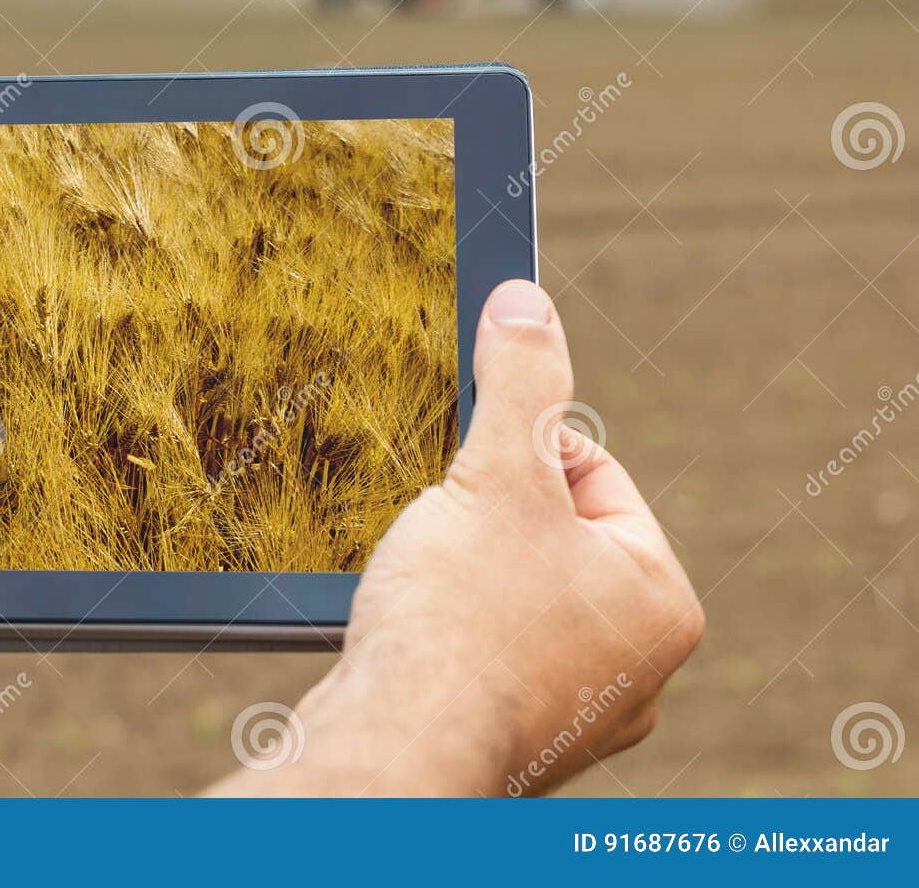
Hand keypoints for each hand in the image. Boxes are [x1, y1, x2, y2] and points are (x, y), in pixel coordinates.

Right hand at [210, 280, 704, 795]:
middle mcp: (633, 667)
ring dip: (461, 572)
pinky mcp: (511, 736)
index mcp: (659, 602)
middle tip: (445, 537)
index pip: (592, 475)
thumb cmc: (458, 622)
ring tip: (428, 589)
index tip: (473, 477)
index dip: (518, 457)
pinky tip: (417, 634)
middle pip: (547, 536)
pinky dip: (445, 630)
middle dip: (486, 520)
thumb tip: (527, 300)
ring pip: (509, 593)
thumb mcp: (497, 475)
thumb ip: (521, 383)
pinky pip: (480, 649)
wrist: (392, 751)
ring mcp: (573, 712)